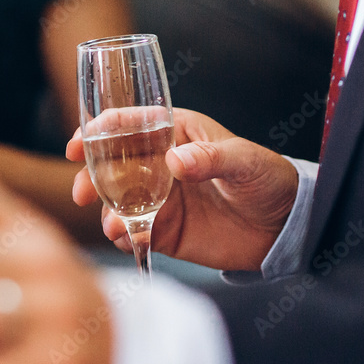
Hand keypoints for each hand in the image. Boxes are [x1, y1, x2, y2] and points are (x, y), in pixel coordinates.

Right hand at [67, 108, 297, 270]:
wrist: (285, 227)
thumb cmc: (268, 179)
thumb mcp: (245, 160)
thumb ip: (211, 158)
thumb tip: (175, 161)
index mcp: (175, 133)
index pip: (129, 125)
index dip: (99, 132)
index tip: (78, 146)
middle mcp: (159, 164)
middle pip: (110, 164)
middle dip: (90, 177)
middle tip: (82, 193)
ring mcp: (158, 198)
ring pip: (116, 201)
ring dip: (106, 212)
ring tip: (113, 225)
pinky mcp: (163, 230)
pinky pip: (132, 232)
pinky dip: (123, 236)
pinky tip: (127, 239)